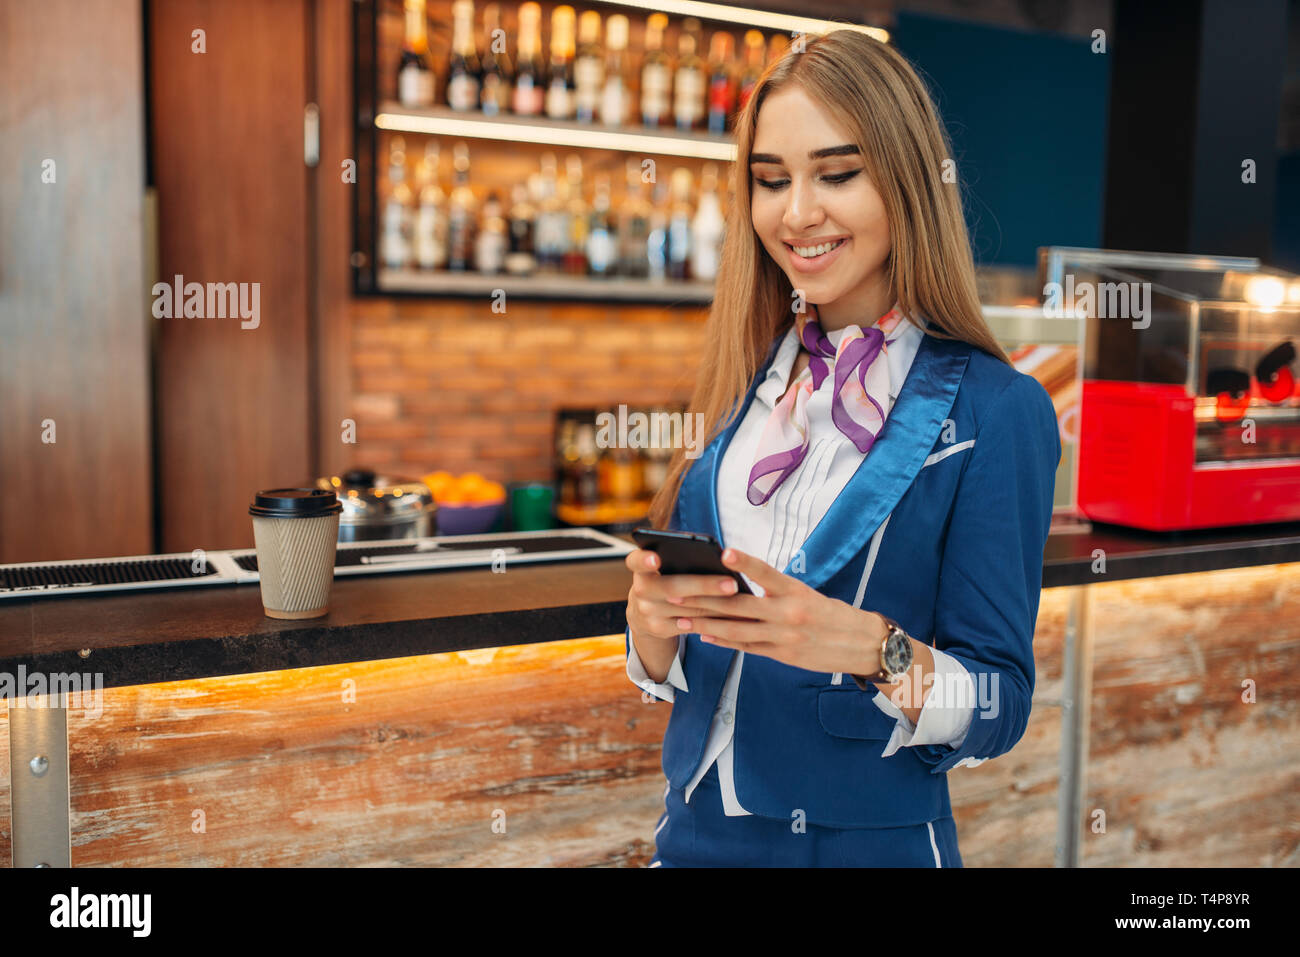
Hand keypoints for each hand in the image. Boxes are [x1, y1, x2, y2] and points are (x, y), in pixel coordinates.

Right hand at [623, 547, 752, 642]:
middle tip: (731, 584)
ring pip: (686, 609)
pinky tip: (732, 615)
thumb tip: (719, 559)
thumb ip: (679, 560)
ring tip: (740, 599)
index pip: (636, 561)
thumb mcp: (663, 568)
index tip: (656, 558)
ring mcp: (647, 612)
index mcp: (640, 568)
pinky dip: (712, 620)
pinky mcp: (659, 629)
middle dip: (704, 585)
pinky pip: (690, 625)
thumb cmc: (665, 578)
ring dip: (716, 605)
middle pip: (672, 587)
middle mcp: (639, 590)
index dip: (644, 560)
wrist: (644, 612)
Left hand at [671, 547, 886, 675]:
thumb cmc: (832, 614)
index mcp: (796, 591)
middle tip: (675, 592)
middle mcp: (788, 613)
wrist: (862, 645)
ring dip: (705, 625)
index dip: (744, 562)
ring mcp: (784, 637)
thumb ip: (775, 592)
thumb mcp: (808, 595)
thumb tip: (738, 586)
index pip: (766, 572)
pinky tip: (705, 636)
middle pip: (739, 605)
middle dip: (703, 600)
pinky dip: (724, 642)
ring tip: (680, 619)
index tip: (723, 552)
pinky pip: (747, 648)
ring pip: (737, 630)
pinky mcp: (783, 655)